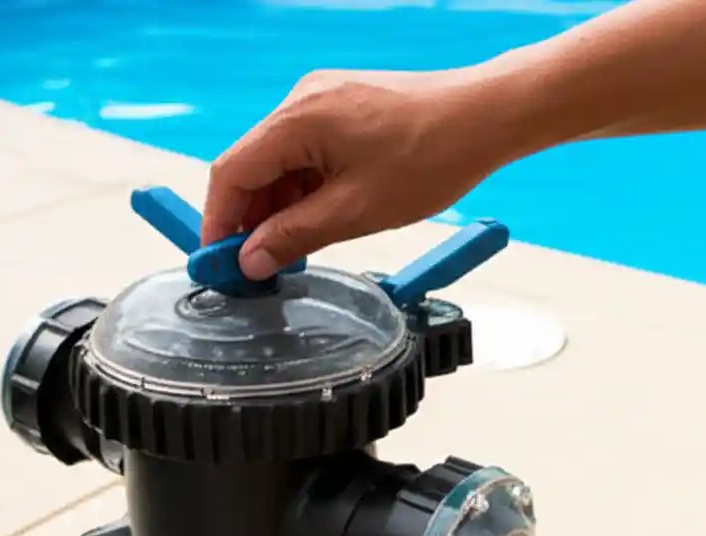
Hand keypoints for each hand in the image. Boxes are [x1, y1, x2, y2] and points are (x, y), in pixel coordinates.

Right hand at [201, 69, 514, 278]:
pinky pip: (309, 148)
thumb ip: (295, 236)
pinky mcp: (345, 104)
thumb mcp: (357, 211)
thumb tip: (251, 260)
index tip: (219, 262)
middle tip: (260, 266)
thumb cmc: (432, 157)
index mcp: (296, 120)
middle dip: (252, 217)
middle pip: (253, 165)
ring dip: (282, 204)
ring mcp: (324, 98)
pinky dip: (307, 184)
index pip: (230, 172)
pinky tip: (321, 216)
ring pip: (282, 160)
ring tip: (297, 248)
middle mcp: (302, 100)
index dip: (219, 222)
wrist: (486, 116)